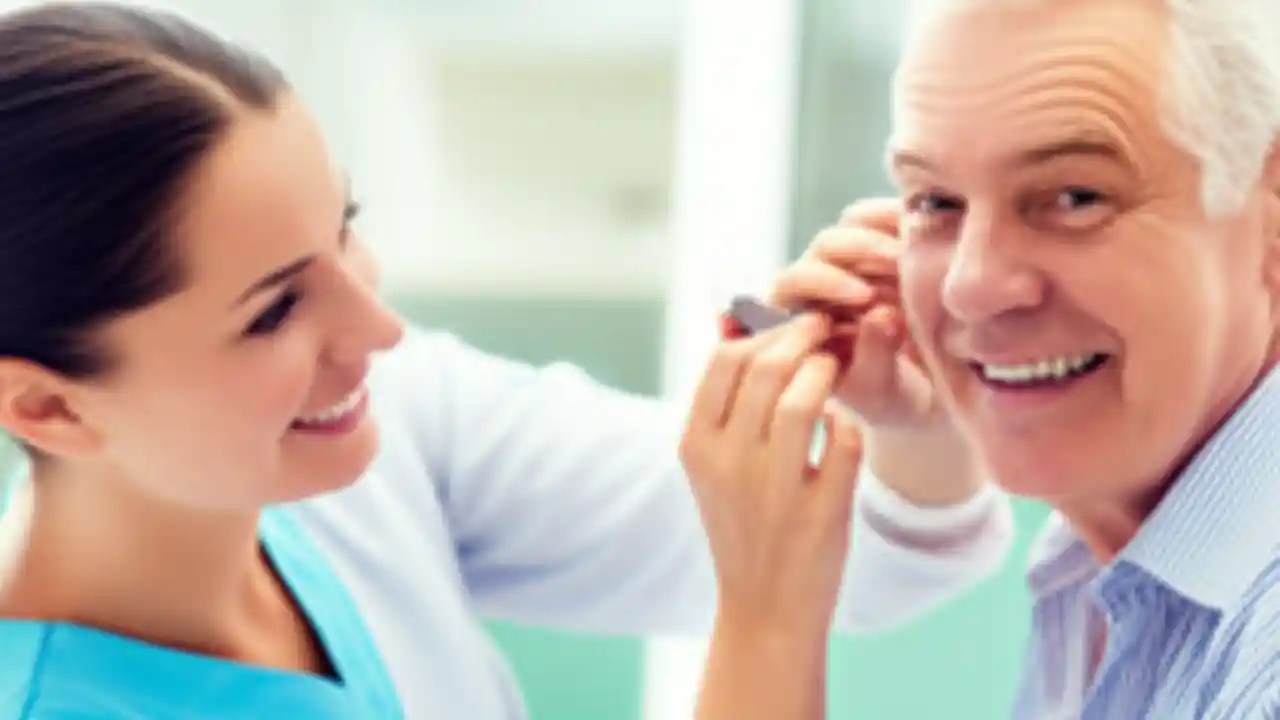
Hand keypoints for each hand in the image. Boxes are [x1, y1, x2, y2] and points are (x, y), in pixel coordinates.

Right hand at [681, 313, 862, 634]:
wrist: (764, 607)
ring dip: (825, 373)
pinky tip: (843, 426)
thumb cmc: (742, 524)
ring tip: (834, 368)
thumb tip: (748, 331)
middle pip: (766, 369)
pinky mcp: (820, 515)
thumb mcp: (713, 467)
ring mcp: (773, 491)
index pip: (725, 360)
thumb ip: (724, 407)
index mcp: (696, 446)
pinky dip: (847, 424)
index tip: (790, 326)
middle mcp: (729, 465)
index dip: (763, 331)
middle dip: (802, 338)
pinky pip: (843, 442)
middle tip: (823, 331)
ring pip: (804, 400)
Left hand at [771, 199, 982, 505]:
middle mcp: (820, 285)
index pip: (790, 284)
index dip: (822, 283)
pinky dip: (906, 219)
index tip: (863, 297)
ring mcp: (854, 260)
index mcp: (798, 321)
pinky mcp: (887, 242)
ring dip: (886, 232)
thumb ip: (873, 359)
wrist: (928, 394)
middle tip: (897, 265)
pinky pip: (887, 215)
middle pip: (823, 246)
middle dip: (859, 251)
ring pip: (854, 222)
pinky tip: (932, 235)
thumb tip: (881, 316)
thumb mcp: (880, 392)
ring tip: (917, 255)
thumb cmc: (891, 400)